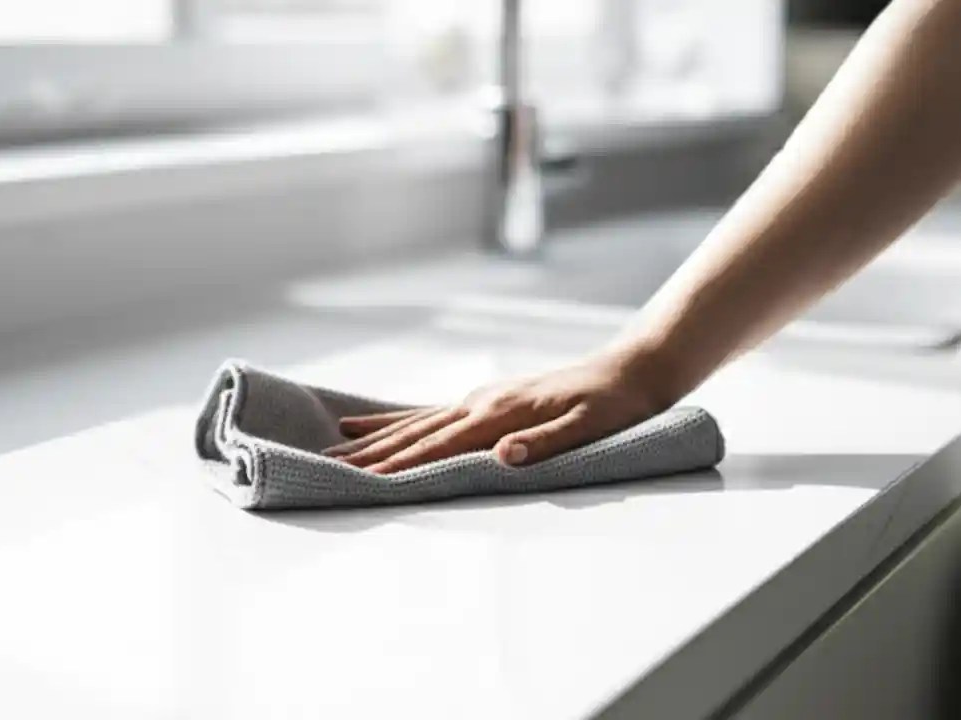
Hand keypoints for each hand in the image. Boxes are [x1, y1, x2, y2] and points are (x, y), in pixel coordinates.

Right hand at [323, 344, 681, 474]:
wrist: (630, 371)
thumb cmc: (613, 407)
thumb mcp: (590, 429)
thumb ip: (544, 444)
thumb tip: (502, 456)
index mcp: (499, 414)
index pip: (438, 446)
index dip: (399, 466)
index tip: (364, 481)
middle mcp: (480, 403)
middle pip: (414, 433)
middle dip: (371, 454)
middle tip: (330, 470)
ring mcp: (479, 398)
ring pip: (414, 421)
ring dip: (374, 438)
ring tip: (335, 447)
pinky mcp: (484, 399)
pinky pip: (429, 412)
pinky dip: (397, 419)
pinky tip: (373, 424)